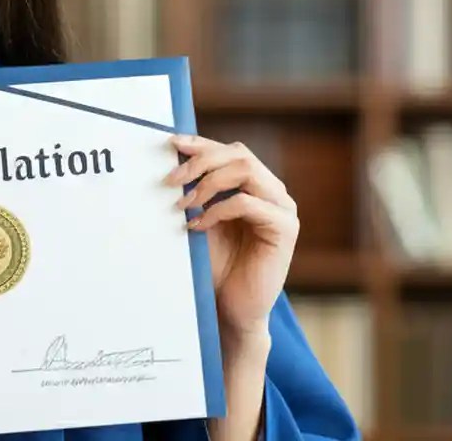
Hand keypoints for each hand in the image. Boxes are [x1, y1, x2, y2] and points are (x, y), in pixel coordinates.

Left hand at [166, 135, 298, 336]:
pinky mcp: (285, 229)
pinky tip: (197, 227)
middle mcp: (273, 191)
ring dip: (208, 182)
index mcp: (256, 185)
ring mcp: (283, 209)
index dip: (201, 143)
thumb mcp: (200, 220)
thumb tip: (167, 161)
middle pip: (240, 153)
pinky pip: (248, 203)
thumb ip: (194, 192)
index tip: (171, 144)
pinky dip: (217, 210)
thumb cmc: (215, 264)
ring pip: (247, 171)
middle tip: (171, 179)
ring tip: (183, 203)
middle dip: (201, 161)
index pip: (230, 150)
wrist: (231, 308)